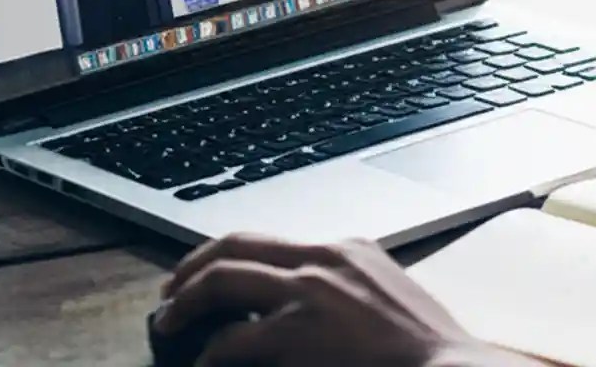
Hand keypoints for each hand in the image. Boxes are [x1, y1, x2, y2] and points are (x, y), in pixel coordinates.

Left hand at [155, 233, 536, 366]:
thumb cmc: (428, 348)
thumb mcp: (388, 294)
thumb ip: (348, 286)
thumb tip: (304, 301)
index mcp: (346, 247)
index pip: (273, 240)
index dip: (231, 255)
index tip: (213, 271)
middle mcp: (323, 258)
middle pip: (236, 244)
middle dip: (194, 265)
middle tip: (171, 291)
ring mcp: (308, 293)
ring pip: (222, 280)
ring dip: (184, 302)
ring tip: (167, 322)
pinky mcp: (297, 333)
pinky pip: (232, 340)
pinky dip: (209, 353)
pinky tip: (203, 365)